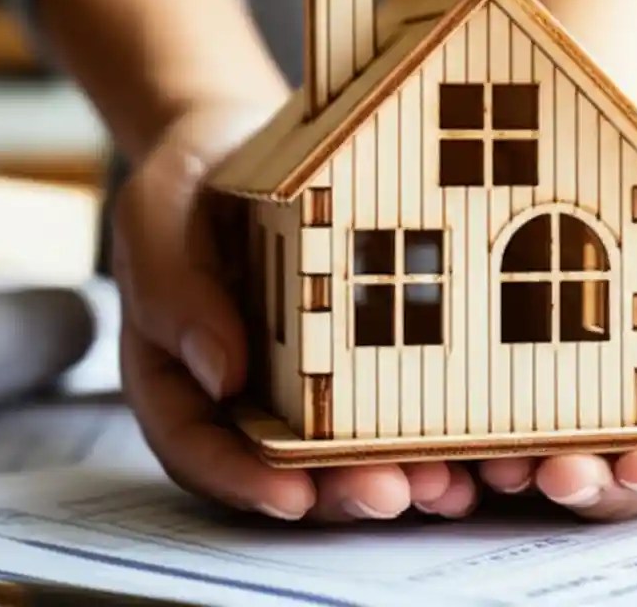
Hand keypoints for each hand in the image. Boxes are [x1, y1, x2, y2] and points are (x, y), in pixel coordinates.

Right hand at [114, 106, 478, 520]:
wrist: (252, 140)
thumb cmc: (194, 177)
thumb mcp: (160, 211)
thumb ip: (173, 287)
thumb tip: (223, 374)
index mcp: (180, 370)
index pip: (196, 445)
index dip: (241, 480)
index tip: (290, 497)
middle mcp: (244, 390)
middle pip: (283, 467)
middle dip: (338, 491)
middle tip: (388, 494)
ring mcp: (306, 379)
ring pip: (346, 452)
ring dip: (396, 475)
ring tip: (442, 481)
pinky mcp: (363, 357)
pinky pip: (397, 407)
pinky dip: (435, 433)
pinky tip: (476, 446)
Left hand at [474, 194, 636, 518]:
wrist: (578, 173)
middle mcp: (623, 415)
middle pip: (617, 483)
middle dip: (592, 487)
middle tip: (561, 475)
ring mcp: (557, 410)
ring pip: (546, 472)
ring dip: (528, 479)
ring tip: (503, 465)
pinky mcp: (493, 398)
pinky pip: (478, 441)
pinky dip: (467, 457)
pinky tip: (452, 452)